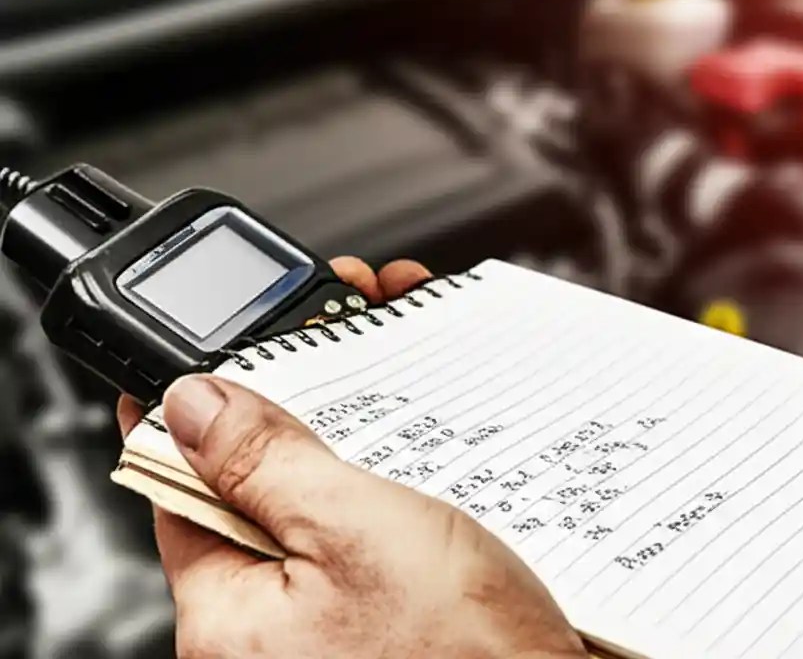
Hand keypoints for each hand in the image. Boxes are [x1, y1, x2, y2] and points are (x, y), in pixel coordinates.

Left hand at [117, 258, 586, 657]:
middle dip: (302, 398)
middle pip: (258, 483)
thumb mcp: (360, 533)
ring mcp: (331, 628)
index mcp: (230, 616)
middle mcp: (269, 631)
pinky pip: (369, 534)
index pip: (181, 483)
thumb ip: (267, 466)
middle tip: (347, 328)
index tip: (232, 338)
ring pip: (322, 500)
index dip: (205, 400)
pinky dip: (396, 480)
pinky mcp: (387, 621)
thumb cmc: (469, 658)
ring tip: (407, 371)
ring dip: (358, 430)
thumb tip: (191, 404)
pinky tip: (434, 446)